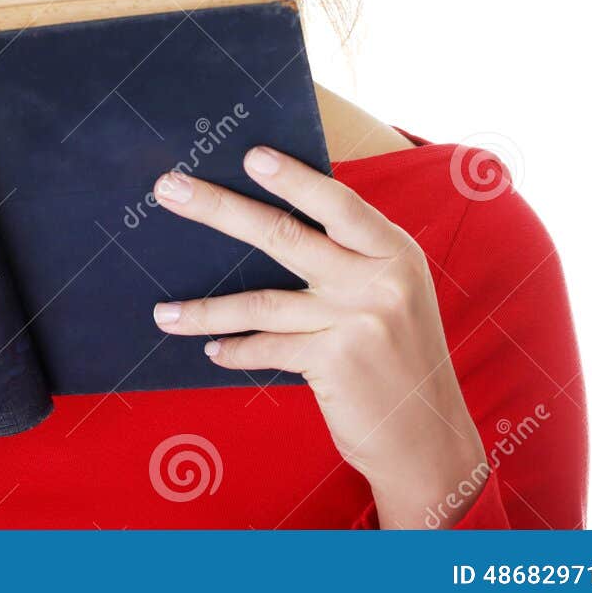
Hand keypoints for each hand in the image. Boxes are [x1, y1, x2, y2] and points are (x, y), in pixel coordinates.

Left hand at [150, 147, 486, 527]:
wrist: (429, 437)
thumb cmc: (399, 356)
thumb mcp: (393, 293)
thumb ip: (351, 258)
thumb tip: (272, 219)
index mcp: (394, 251)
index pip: (337, 202)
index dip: (293, 178)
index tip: (249, 155)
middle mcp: (379, 280)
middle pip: (284, 235)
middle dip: (219, 208)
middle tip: (168, 188)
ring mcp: (357, 321)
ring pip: (260, 301)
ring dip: (204, 310)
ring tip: (162, 313)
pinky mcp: (336, 361)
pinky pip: (266, 347)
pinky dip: (235, 349)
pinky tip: (210, 350)